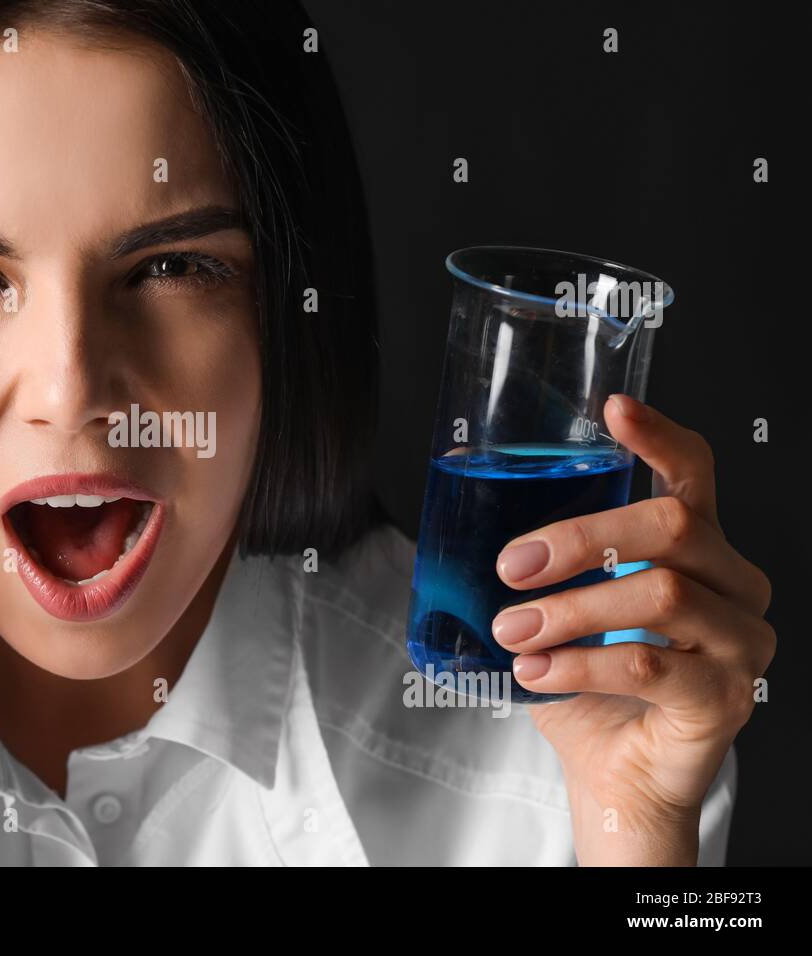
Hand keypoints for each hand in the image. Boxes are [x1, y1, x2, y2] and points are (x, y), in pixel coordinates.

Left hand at [491, 394, 773, 865]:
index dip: (657, 436)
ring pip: (660, 595)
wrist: (614, 772)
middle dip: (580, 540)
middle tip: (511, 567)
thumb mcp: (561, 608)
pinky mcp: (726, 697)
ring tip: (513, 630)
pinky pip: (651, 667)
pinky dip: (579, 665)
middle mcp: (732, 584)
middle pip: (672, 526)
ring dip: (570, 611)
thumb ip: (539, 565)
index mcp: (696, 549)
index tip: (612, 408)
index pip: (693, 473)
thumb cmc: (587, 682)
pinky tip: (536, 671)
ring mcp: (740, 641)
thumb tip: (454, 518)